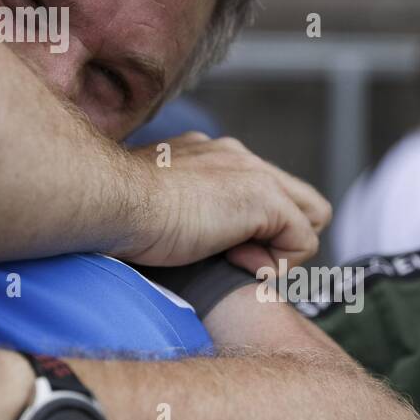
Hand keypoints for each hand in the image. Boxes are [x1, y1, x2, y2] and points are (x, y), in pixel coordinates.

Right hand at [122, 132, 330, 268]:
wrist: (111, 200)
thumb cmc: (113, 212)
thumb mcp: (145, 209)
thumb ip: (169, 211)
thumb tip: (177, 235)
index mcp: (203, 154)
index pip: (255, 189)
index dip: (247, 229)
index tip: (210, 250)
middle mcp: (234, 155)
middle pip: (294, 200)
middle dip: (274, 238)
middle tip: (231, 261)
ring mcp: (253, 172)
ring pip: (308, 218)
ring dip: (278, 252)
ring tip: (232, 262)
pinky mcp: (266, 197)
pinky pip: (303, 242)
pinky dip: (276, 265)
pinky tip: (233, 263)